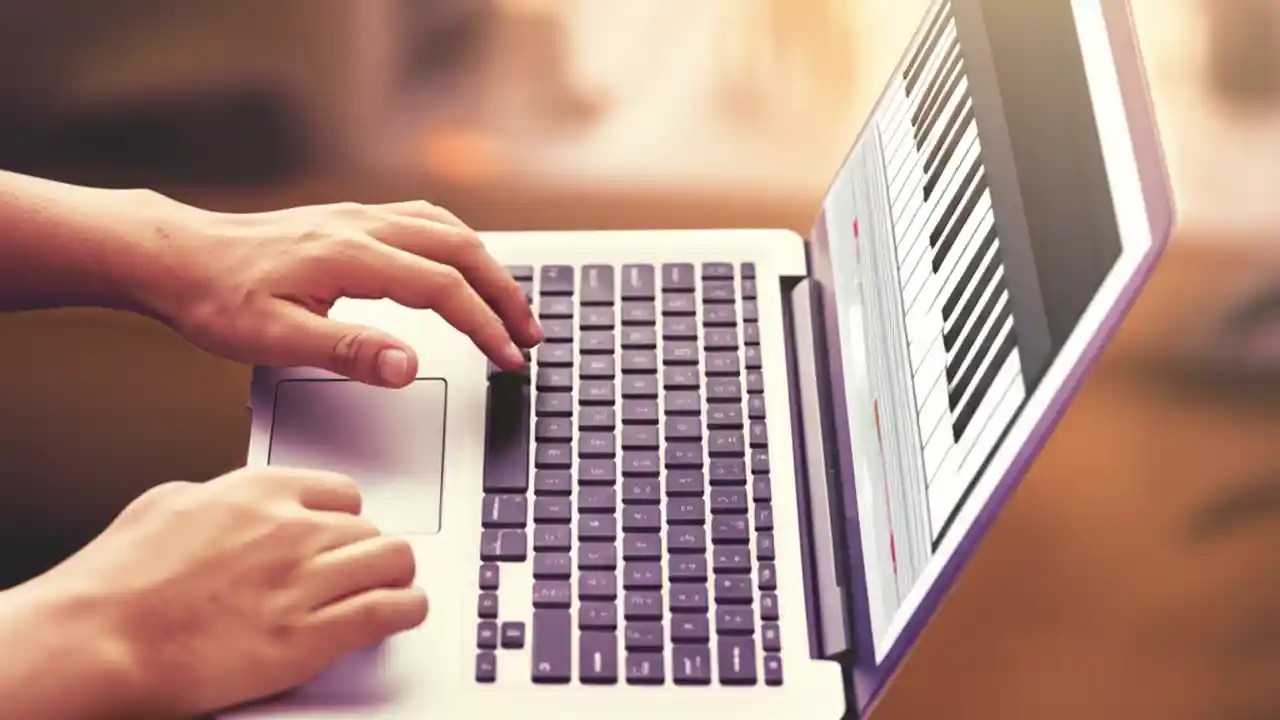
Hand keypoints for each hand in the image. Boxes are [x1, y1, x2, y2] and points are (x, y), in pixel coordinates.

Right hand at [17, 468, 425, 716]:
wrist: (95, 639)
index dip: (346, 516)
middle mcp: (290, 529)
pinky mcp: (310, 636)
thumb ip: (217, 499)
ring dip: (393, 577)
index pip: (340, 490)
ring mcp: (304, 581)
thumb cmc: (115, 581)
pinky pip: (389, 611)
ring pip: (391, 561)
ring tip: (388, 589)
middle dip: (366, 551)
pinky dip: (405, 610)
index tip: (345, 532)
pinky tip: (402, 613)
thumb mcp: (165, 505)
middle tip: (360, 570)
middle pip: (369, 527)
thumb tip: (233, 505)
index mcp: (258, 491)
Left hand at [141, 198, 540, 386]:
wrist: (177, 257)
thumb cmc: (217, 298)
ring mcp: (358, 217)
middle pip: (462, 249)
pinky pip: (425, 220)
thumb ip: (347, 350)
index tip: (508, 358)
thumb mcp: (274, 339)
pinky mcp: (350, 220)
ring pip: (449, 228)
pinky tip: (464, 264)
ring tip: (511, 304)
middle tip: (530, 335)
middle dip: (505, 294)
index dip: (484, 325)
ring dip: (489, 266)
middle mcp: (362, 226)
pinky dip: (460, 244)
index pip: (442, 288)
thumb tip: (408, 365)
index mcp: (350, 256)